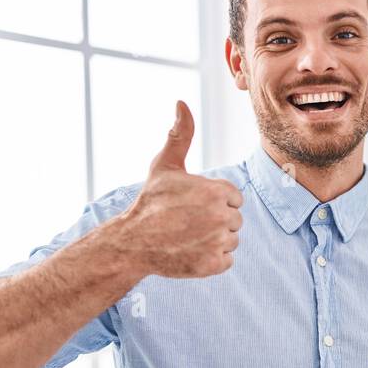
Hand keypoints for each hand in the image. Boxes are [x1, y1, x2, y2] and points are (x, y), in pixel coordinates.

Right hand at [117, 101, 242, 278]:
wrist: (133, 242)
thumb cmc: (151, 201)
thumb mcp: (165, 165)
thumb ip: (180, 134)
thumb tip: (181, 102)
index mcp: (218, 191)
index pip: (233, 198)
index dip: (214, 201)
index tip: (192, 204)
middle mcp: (222, 216)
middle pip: (234, 219)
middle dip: (215, 221)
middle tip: (188, 222)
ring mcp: (219, 242)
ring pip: (231, 240)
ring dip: (214, 240)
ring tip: (188, 236)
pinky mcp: (214, 265)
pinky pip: (227, 260)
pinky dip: (212, 259)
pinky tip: (191, 251)